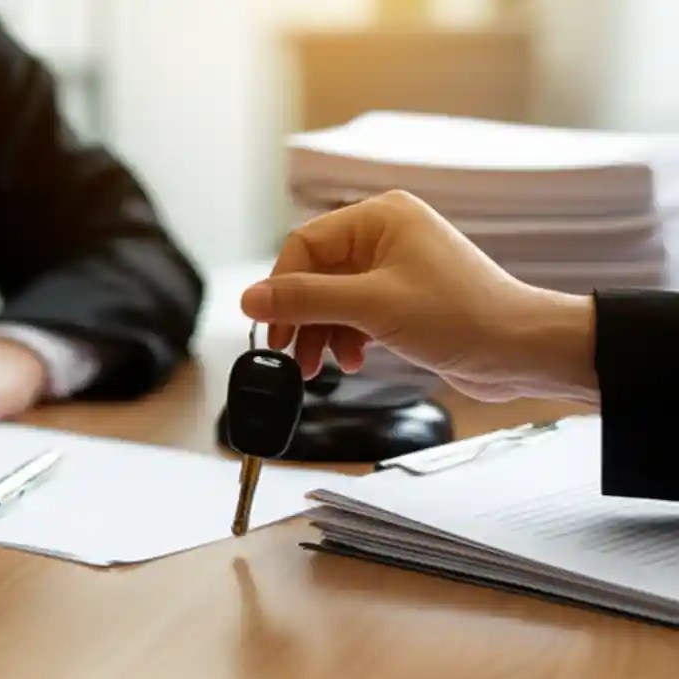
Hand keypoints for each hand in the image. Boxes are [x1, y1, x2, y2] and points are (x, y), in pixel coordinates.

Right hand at [241, 191, 597, 403]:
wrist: (522, 351)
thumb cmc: (464, 317)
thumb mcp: (372, 308)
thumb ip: (306, 300)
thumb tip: (250, 297)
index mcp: (381, 218)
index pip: (305, 244)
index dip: (280, 287)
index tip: (268, 325)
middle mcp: (387, 235)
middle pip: (316, 273)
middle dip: (301, 317)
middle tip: (289, 352)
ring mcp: (396, 268)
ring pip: (333, 298)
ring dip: (321, 334)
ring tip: (319, 367)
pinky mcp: (405, 299)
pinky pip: (356, 313)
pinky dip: (346, 338)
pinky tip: (352, 360)